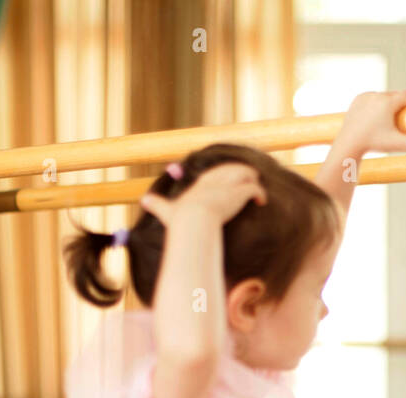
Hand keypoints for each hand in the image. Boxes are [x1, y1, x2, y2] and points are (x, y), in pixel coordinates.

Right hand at [139, 162, 266, 226]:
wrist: (193, 221)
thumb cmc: (181, 219)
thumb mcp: (167, 211)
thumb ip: (157, 205)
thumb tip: (143, 200)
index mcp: (201, 183)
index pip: (215, 173)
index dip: (224, 175)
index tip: (229, 180)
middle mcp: (216, 180)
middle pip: (232, 168)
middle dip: (242, 173)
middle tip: (249, 181)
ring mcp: (229, 185)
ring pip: (246, 173)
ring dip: (253, 180)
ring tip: (257, 190)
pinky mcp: (240, 192)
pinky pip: (254, 187)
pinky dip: (260, 194)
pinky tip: (262, 201)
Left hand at [337, 90, 405, 154]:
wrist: (350, 143)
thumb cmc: (373, 144)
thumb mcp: (396, 145)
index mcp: (387, 102)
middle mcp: (376, 95)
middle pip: (396, 94)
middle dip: (402, 102)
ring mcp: (366, 96)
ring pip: (383, 95)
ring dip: (390, 101)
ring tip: (392, 114)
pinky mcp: (357, 99)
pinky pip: (372, 97)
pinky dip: (377, 102)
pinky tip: (379, 110)